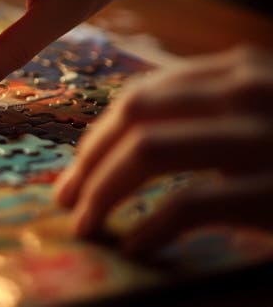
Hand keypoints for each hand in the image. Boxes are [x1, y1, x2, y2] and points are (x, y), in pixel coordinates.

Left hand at [54, 47, 272, 253]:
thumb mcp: (266, 114)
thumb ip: (213, 114)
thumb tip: (134, 146)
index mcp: (241, 71)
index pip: (145, 94)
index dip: (100, 133)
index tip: (79, 166)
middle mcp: (246, 91)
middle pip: (133, 114)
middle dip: (88, 158)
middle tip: (65, 196)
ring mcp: (261, 135)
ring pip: (146, 150)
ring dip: (102, 190)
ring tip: (84, 223)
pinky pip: (188, 204)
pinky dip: (151, 228)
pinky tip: (135, 246)